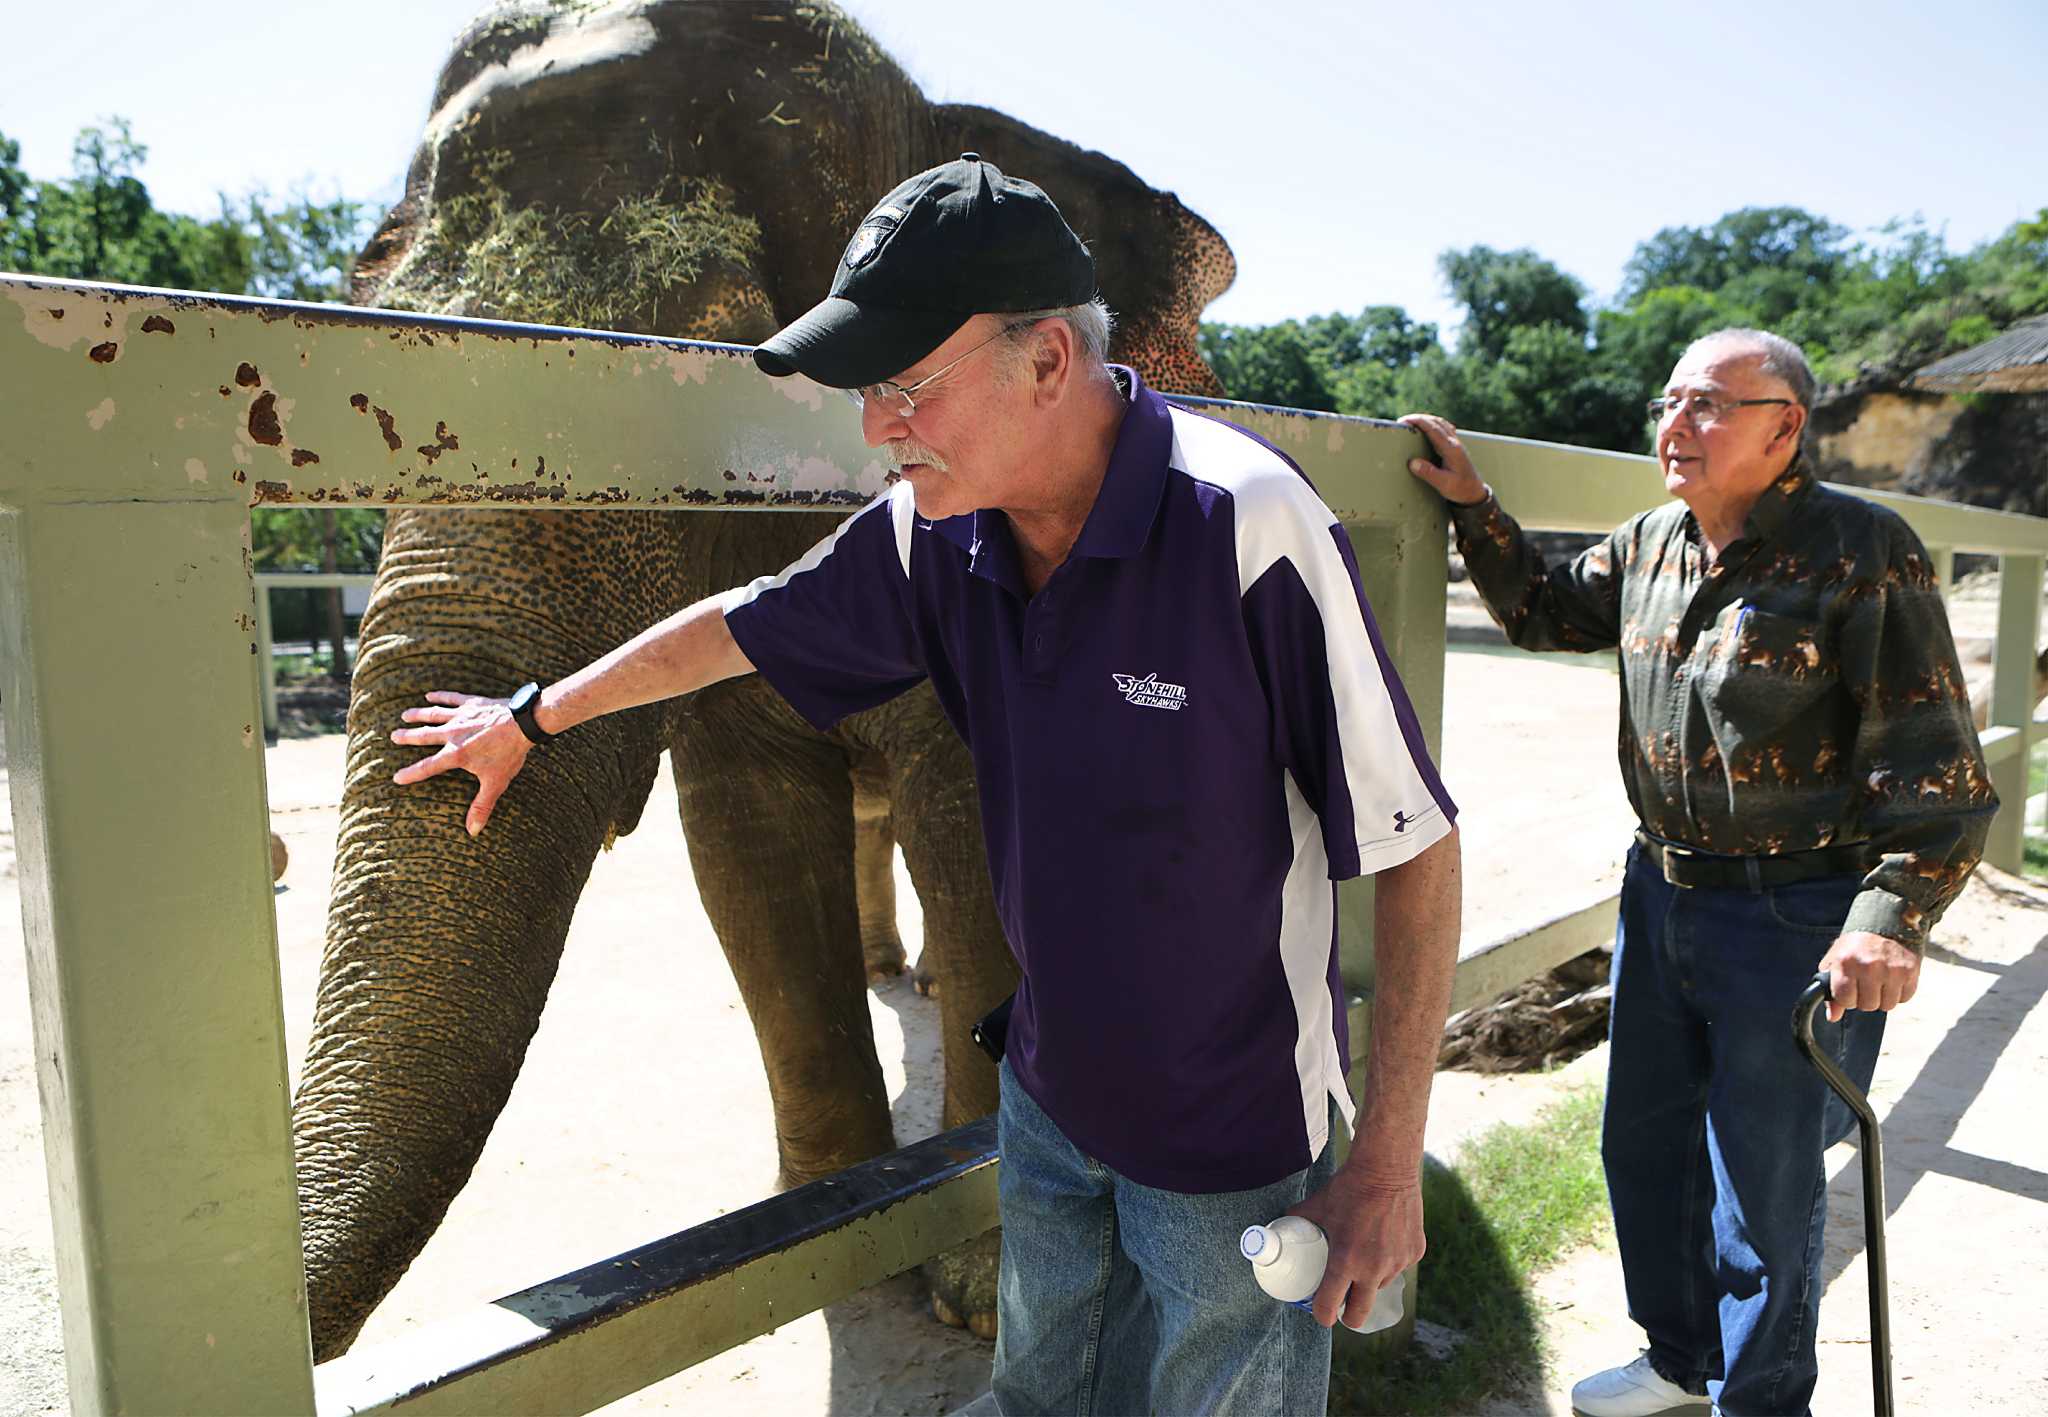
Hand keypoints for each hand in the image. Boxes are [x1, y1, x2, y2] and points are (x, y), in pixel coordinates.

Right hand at [389, 690, 534, 836]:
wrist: (524, 723)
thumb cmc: (510, 753)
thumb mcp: (495, 783)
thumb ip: (482, 806)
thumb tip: (472, 831)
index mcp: (456, 754)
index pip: (428, 767)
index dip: (411, 774)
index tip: (396, 778)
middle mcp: (453, 733)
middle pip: (424, 736)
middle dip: (408, 737)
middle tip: (393, 736)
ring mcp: (462, 716)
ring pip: (434, 714)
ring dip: (418, 715)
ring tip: (404, 715)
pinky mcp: (473, 703)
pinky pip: (452, 698)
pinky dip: (440, 696)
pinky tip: (429, 694)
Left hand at [1288, 1167, 1422, 1329]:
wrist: (1387, 1168)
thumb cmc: (1349, 1187)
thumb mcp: (1318, 1206)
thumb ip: (1299, 1220)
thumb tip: (1282, 1226)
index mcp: (1345, 1261)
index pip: (1330, 1306)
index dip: (1322, 1315)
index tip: (1321, 1314)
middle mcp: (1373, 1269)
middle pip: (1359, 1315)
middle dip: (1347, 1315)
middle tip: (1341, 1303)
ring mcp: (1397, 1263)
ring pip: (1379, 1286)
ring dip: (1369, 1281)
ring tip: (1362, 1256)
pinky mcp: (1415, 1253)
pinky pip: (1398, 1266)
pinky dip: (1389, 1260)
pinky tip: (1383, 1239)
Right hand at [1397, 413, 1487, 505]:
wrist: (1475, 492)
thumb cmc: (1460, 489)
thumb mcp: (1444, 484)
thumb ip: (1429, 473)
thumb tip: (1413, 462)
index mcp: (1451, 449)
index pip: (1433, 429)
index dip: (1418, 422)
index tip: (1404, 421)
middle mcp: (1454, 443)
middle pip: (1436, 422)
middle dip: (1419, 418)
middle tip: (1403, 421)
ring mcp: (1456, 443)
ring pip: (1441, 423)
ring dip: (1426, 419)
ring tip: (1412, 422)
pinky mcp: (1455, 446)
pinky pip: (1444, 428)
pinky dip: (1433, 424)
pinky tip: (1428, 427)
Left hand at [1817, 930, 1921, 1020]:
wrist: (1885, 924)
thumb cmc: (1855, 946)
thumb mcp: (1835, 961)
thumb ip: (1830, 989)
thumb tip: (1833, 1017)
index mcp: (1846, 963)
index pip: (1846, 1000)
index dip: (1847, 998)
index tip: (1849, 990)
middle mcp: (1869, 966)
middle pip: (1868, 1006)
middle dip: (1865, 999)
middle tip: (1865, 984)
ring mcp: (1892, 969)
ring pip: (1887, 1005)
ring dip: (1883, 998)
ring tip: (1879, 981)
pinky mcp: (1910, 971)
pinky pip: (1904, 998)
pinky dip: (1899, 993)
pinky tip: (1892, 979)